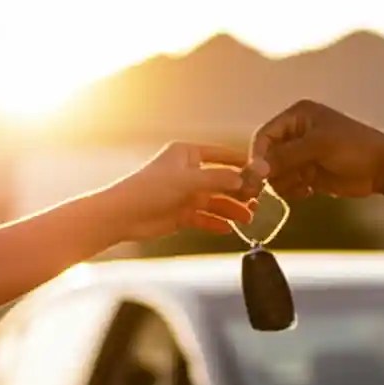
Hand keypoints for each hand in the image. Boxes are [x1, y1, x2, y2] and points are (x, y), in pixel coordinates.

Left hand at [114, 142, 267, 240]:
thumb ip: (218, 179)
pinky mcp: (181, 214)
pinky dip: (216, 223)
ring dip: (231, 210)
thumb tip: (242, 179)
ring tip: (247, 219)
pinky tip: (228, 229)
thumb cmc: (150, 189)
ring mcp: (185, 194)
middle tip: (256, 201)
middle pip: (221, 181)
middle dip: (238, 192)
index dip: (240, 163)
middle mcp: (188, 173)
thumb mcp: (188, 180)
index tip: (261, 172)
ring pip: (215, 201)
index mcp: (187, 155)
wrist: (123, 215)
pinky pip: (205, 218)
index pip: (221, 155)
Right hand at [252, 100, 383, 199]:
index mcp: (297, 116)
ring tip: (303, 185)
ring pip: (276, 173)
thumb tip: (255, 169)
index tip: (259, 176)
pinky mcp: (309, 173)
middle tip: (278, 186)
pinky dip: (294, 190)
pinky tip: (309, 191)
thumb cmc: (352, 149)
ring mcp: (303, 155)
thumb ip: (285, 156)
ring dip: (285, 183)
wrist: (382, 169)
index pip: (265, 136)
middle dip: (272, 173)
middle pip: (267, 156)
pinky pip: (289, 184)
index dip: (259, 156)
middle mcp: (296, 133)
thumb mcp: (317, 147)